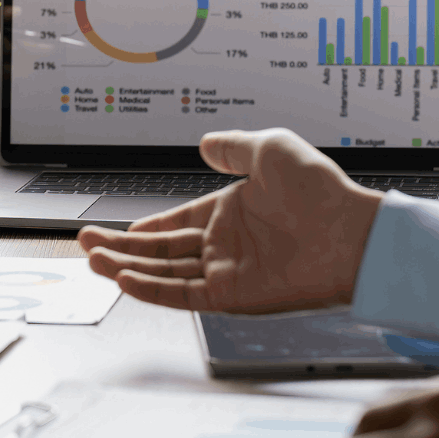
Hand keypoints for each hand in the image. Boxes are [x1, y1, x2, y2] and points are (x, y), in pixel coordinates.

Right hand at [77, 127, 382, 312]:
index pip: (175, 223)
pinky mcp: (232, 296)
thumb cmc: (321, 190)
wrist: (352, 234)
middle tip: (86, 245)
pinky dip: (151, 290)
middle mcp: (225, 244)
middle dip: (120, 249)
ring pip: (163, 273)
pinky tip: (124, 279)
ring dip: (125, 268)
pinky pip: (181, 295)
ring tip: (92, 261)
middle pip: (160, 251)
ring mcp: (226, 271)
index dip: (145, 228)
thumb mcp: (269, 148)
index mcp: (230, 212)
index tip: (119, 231)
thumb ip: (232, 147)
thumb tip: (206, 142)